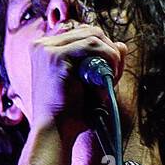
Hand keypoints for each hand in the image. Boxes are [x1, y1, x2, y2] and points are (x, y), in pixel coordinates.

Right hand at [29, 24, 126, 143]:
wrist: (55, 133)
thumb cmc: (70, 114)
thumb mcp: (89, 84)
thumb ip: (104, 63)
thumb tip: (122, 45)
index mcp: (45, 49)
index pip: (81, 34)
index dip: (102, 47)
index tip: (111, 69)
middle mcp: (42, 45)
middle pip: (88, 31)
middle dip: (109, 49)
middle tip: (115, 72)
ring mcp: (46, 48)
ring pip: (92, 36)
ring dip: (110, 54)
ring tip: (112, 76)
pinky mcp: (54, 56)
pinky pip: (91, 45)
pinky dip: (106, 56)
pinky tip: (109, 74)